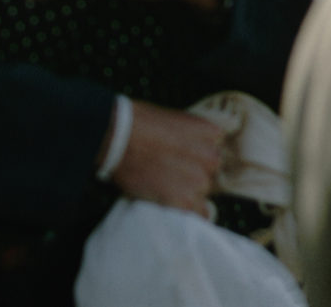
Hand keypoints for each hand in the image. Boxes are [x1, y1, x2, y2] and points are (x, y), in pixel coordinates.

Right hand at [112, 100, 222, 216]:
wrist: (116, 138)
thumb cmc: (135, 123)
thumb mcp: (170, 118)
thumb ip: (188, 135)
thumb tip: (185, 147)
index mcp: (209, 132)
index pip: (214, 147)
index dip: (196, 152)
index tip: (182, 154)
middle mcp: (210, 157)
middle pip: (209, 171)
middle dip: (193, 172)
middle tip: (169, 170)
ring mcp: (199, 181)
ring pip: (202, 191)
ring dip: (187, 190)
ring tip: (163, 184)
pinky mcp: (185, 201)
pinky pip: (199, 213)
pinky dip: (186, 210)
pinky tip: (171, 202)